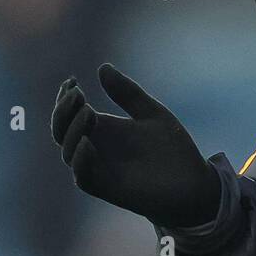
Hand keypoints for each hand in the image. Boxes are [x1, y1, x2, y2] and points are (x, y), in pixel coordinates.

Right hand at [50, 64, 219, 228]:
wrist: (193, 182)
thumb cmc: (172, 149)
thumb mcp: (151, 113)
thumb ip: (127, 93)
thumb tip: (103, 67)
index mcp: (103, 129)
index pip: (70, 113)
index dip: (65, 98)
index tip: (72, 81)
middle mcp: (95, 148)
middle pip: (61, 130)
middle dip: (62, 111)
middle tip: (76, 93)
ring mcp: (99, 168)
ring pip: (68, 151)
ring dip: (73, 130)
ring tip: (88, 112)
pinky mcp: (107, 188)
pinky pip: (84, 175)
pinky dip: (80, 160)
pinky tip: (86, 143)